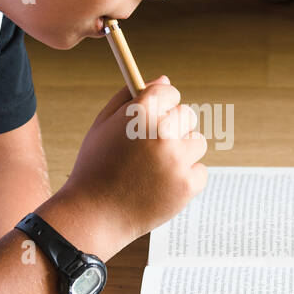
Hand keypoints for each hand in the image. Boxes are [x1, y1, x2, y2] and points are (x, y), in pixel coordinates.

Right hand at [56, 76, 206, 256]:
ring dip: (182, 151)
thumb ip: (130, 97)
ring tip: (155, 167)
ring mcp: (177, 160)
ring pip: (197, 142)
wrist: (94, 214)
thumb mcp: (102, 125)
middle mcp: (162, 132)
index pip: (169, 92)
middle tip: (152, 146)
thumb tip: (165, 79)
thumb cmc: (95, 167)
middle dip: (173, 127)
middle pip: (187, 115)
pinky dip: (186, 177)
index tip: (154, 116)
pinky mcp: (188, 185)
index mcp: (140, 112)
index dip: (161, 105)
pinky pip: (200, 170)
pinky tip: (162, 184)